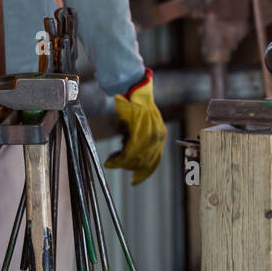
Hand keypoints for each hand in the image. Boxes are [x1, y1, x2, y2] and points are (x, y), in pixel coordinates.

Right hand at [104, 69, 165, 184]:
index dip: (144, 172)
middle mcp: (158, 137)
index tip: (135, 180)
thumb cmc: (133, 105)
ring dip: (122, 163)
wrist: (132, 90)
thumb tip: (128, 156)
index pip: (155, 160)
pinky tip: (111, 159)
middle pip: (145, 162)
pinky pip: (128, 153)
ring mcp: (149, 135)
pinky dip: (118, 158)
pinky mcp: (138, 133)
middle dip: (130, 167)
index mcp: (161, 135)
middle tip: (117, 165)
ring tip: (112, 160)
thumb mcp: (140, 125)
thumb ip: (138, 140)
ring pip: (136, 159)